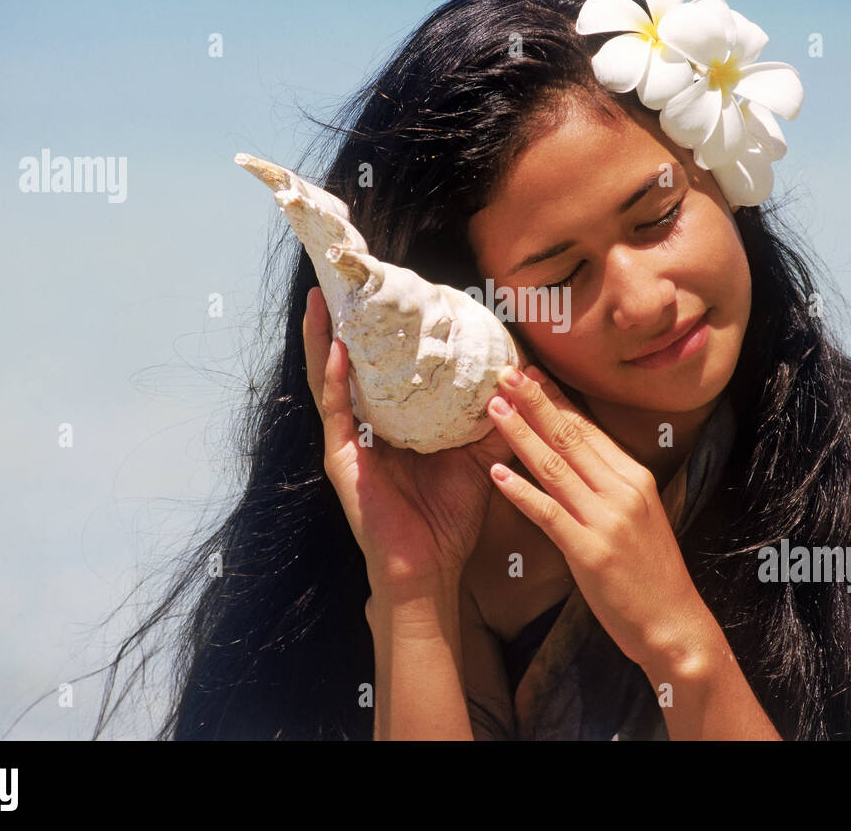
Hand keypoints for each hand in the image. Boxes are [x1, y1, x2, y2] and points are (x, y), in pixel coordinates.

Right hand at [303, 286, 517, 592]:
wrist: (429, 570)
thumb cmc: (448, 519)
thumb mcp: (477, 456)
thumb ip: (494, 418)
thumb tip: (527, 377)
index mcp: (393, 425)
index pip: (383, 369)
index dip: (383, 333)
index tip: (392, 293)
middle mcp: (365, 428)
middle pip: (349, 365)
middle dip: (345, 324)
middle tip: (345, 281)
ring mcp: (348, 443)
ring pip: (329, 378)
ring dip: (324, 338)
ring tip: (323, 297)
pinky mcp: (341, 459)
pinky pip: (335, 410)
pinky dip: (334, 377)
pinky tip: (337, 348)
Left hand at [485, 365, 706, 669]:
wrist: (675, 624)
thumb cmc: (652, 574)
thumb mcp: (639, 517)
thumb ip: (609, 486)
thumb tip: (574, 459)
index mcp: (635, 478)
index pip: (589, 428)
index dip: (556, 399)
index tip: (530, 373)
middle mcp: (623, 490)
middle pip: (571, 436)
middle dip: (535, 401)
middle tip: (504, 372)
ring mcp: (607, 520)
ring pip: (555, 466)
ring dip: (520, 434)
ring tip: (493, 409)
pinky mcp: (590, 551)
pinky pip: (549, 513)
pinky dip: (521, 491)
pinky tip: (496, 474)